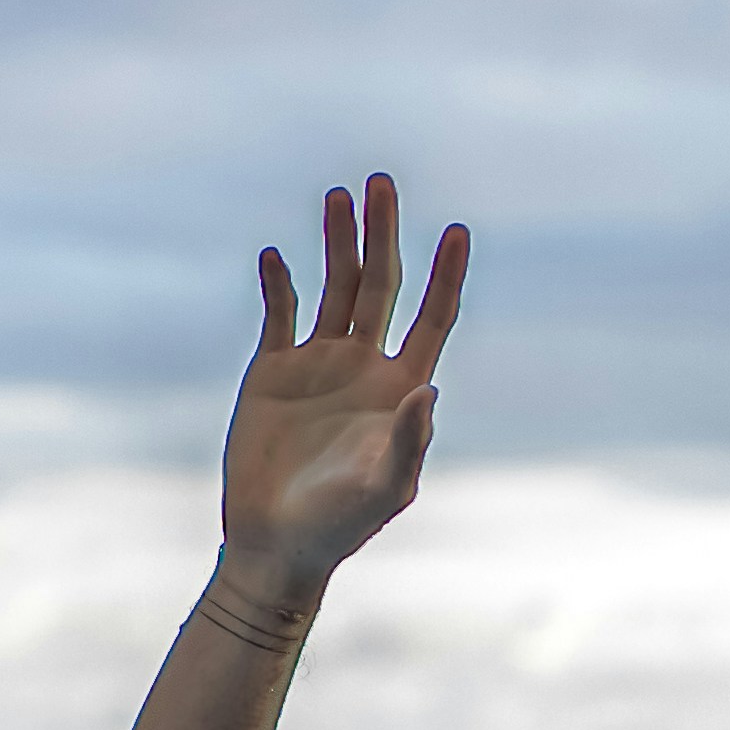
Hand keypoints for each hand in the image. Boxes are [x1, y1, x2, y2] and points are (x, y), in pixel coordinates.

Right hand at [218, 174, 469, 607]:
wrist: (275, 545)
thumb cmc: (340, 525)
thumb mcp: (385, 487)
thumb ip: (409, 440)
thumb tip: (428, 388)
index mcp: (400, 387)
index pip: (432, 317)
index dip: (446, 276)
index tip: (457, 232)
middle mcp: (363, 365)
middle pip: (381, 284)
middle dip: (383, 234)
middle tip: (381, 183)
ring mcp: (318, 365)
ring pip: (333, 287)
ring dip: (335, 242)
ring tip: (337, 196)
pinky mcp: (272, 372)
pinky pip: (279, 313)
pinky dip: (278, 283)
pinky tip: (278, 256)